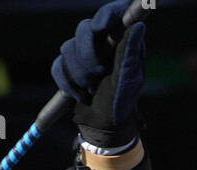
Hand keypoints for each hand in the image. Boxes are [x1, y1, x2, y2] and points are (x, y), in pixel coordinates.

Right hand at [51, 1, 146, 149]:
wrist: (103, 129)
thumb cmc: (120, 104)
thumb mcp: (127, 81)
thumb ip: (128, 53)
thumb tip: (139, 25)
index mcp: (120, 42)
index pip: (113, 13)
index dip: (105, 15)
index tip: (100, 28)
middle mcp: (101, 43)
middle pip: (84, 28)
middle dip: (86, 54)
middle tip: (98, 74)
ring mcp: (82, 54)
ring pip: (67, 48)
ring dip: (78, 74)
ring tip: (91, 90)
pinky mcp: (67, 68)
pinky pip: (57, 67)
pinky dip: (66, 84)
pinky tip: (80, 96)